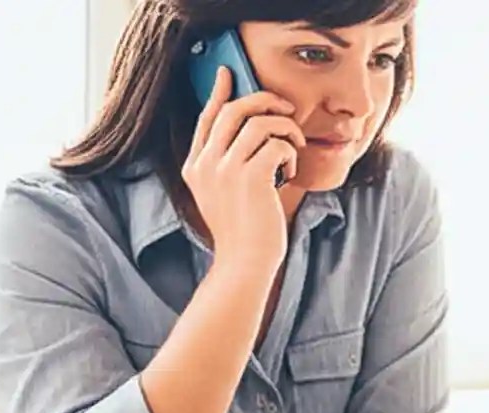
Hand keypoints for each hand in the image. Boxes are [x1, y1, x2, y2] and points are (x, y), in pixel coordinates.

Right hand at [181, 65, 305, 271]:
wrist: (244, 264)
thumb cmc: (243, 233)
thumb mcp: (222, 195)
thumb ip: (226, 165)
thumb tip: (252, 132)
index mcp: (194, 167)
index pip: (207, 118)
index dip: (219, 92)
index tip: (229, 73)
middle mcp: (205, 164)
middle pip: (234, 110)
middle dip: (265, 102)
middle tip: (286, 109)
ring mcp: (225, 169)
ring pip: (260, 122)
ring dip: (285, 130)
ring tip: (294, 147)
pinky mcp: (250, 177)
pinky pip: (277, 144)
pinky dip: (290, 153)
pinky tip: (290, 172)